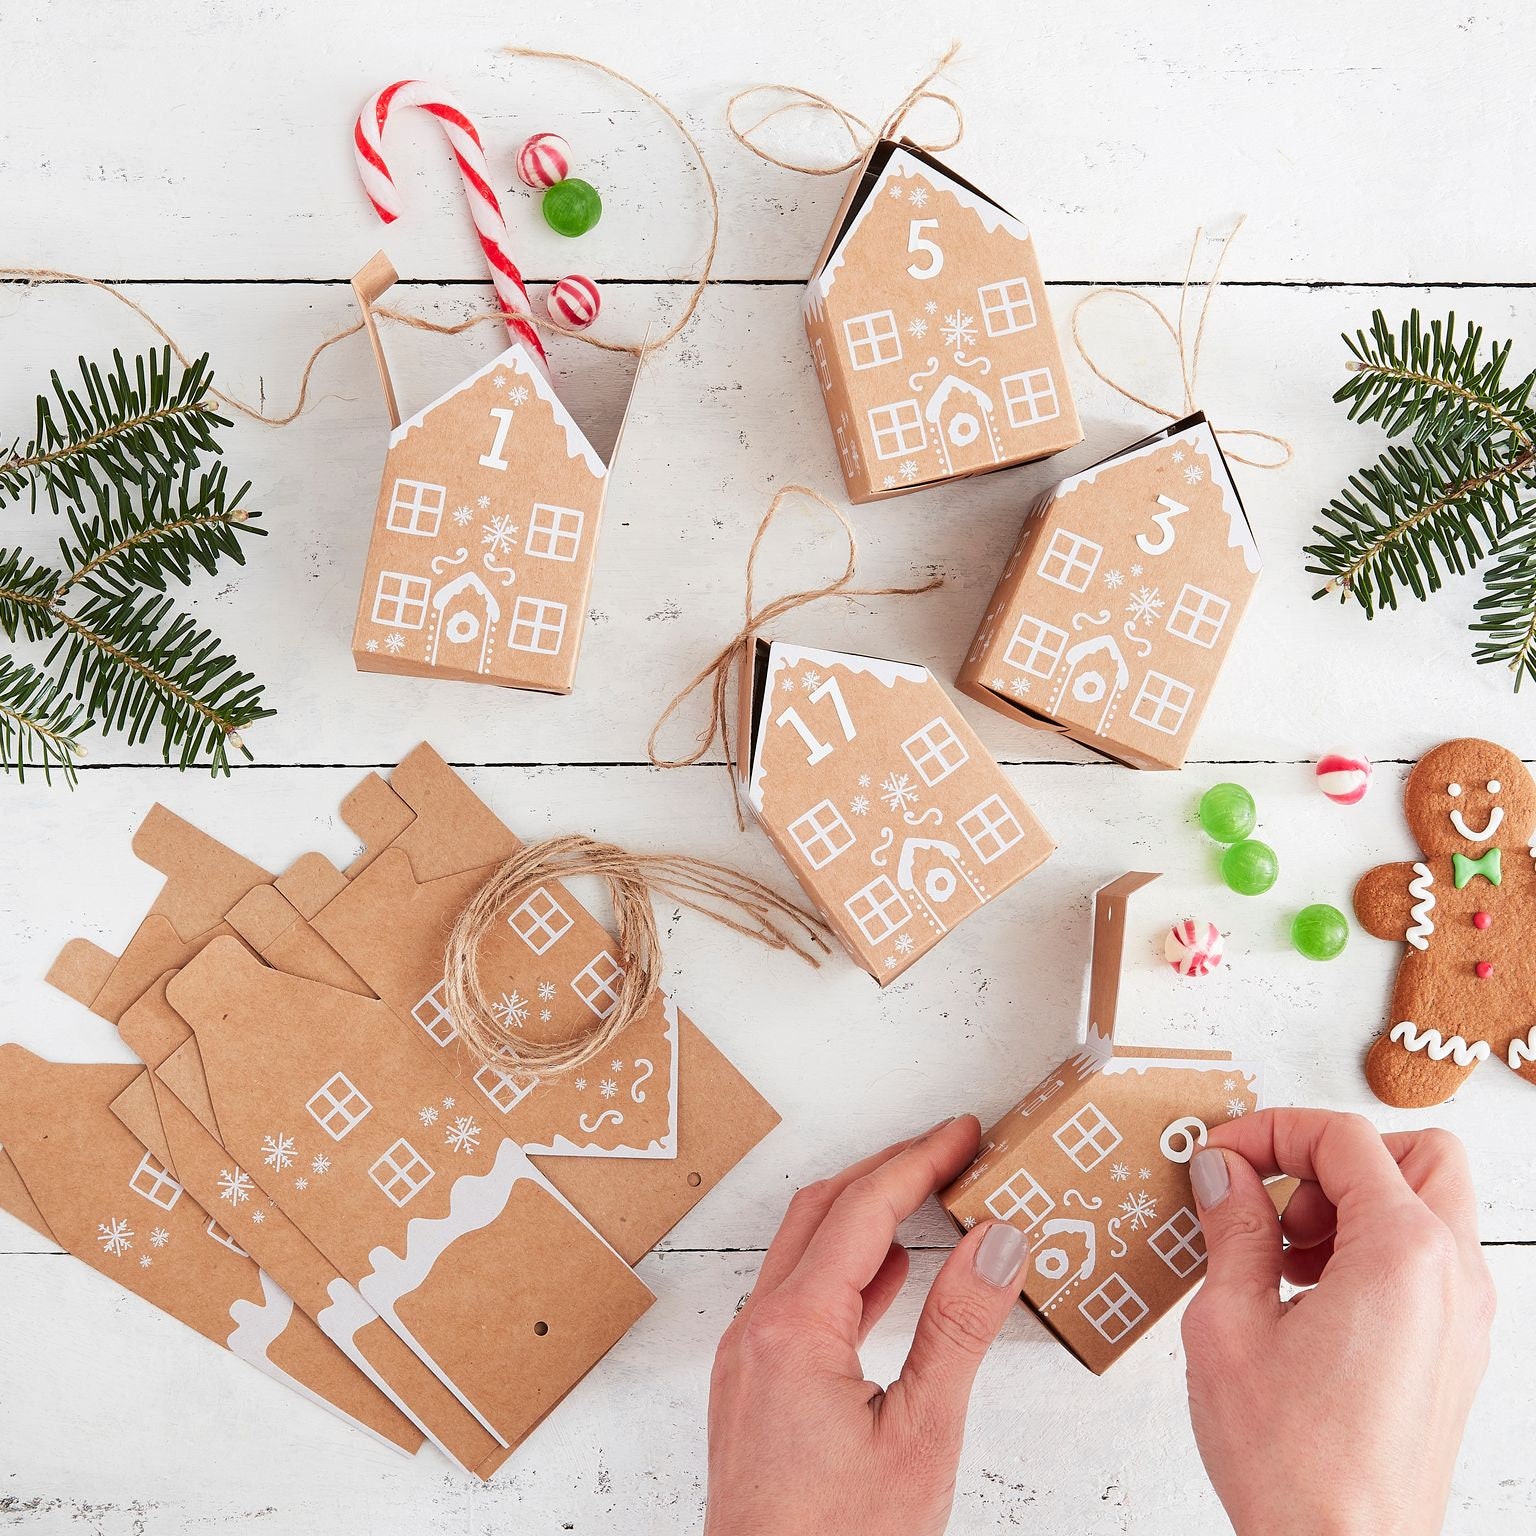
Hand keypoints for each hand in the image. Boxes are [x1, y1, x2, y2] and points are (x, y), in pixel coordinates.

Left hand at [704, 1116, 1027, 1535]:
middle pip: (823, 1212)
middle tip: (950, 1150)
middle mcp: (756, 1331)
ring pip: (804, 1251)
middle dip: (887, 1170)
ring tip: (929, 1199)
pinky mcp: (753, 1387)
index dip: (918, 1162)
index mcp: (792, 1330)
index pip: (863, 1211)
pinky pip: (797, 1297)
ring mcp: (748, 1358)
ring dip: (865, 1215)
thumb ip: (959, 1330)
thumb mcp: (922, 1437)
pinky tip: (887, 1275)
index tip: (964, 1134)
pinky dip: (846, 1269)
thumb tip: (998, 1242)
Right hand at [1183, 1109, 1494, 1535]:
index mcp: (1404, 1255)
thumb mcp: (1229, 1324)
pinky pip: (1426, 1262)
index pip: (1344, 1138)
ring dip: (1354, 1204)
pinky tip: (1307, 1297)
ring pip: (1428, 1206)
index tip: (1221, 1154)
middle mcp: (1453, 1277)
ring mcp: (1463, 1319)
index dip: (1270, 1130)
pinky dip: (1372, 1250)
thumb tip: (1222, 1171)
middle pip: (1416, 1154)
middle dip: (1334, 1157)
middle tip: (1274, 1197)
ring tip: (1282, 1256)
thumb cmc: (1296, 1463)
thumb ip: (1231, 1229)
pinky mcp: (1453, 1353)